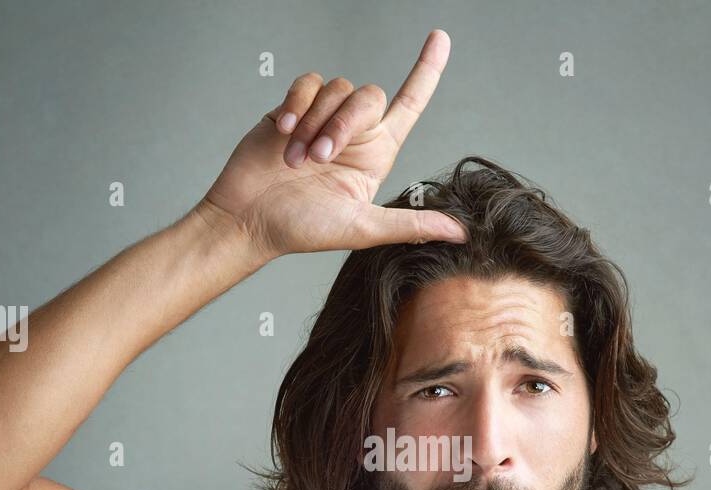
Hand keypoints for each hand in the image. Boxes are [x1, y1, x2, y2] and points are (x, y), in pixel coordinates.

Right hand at [199, 29, 468, 258]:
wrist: (248, 220)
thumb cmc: (302, 228)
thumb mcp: (363, 229)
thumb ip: (410, 224)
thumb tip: (462, 232)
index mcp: (376, 155)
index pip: (410, 105)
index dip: (427, 71)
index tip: (440, 37)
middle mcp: (353, 133)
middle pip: (368, 96)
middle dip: (343, 124)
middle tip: (319, 159)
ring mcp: (322, 119)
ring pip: (336, 89)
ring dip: (315, 124)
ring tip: (294, 160)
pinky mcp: (292, 109)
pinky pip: (306, 85)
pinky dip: (297, 105)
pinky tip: (283, 132)